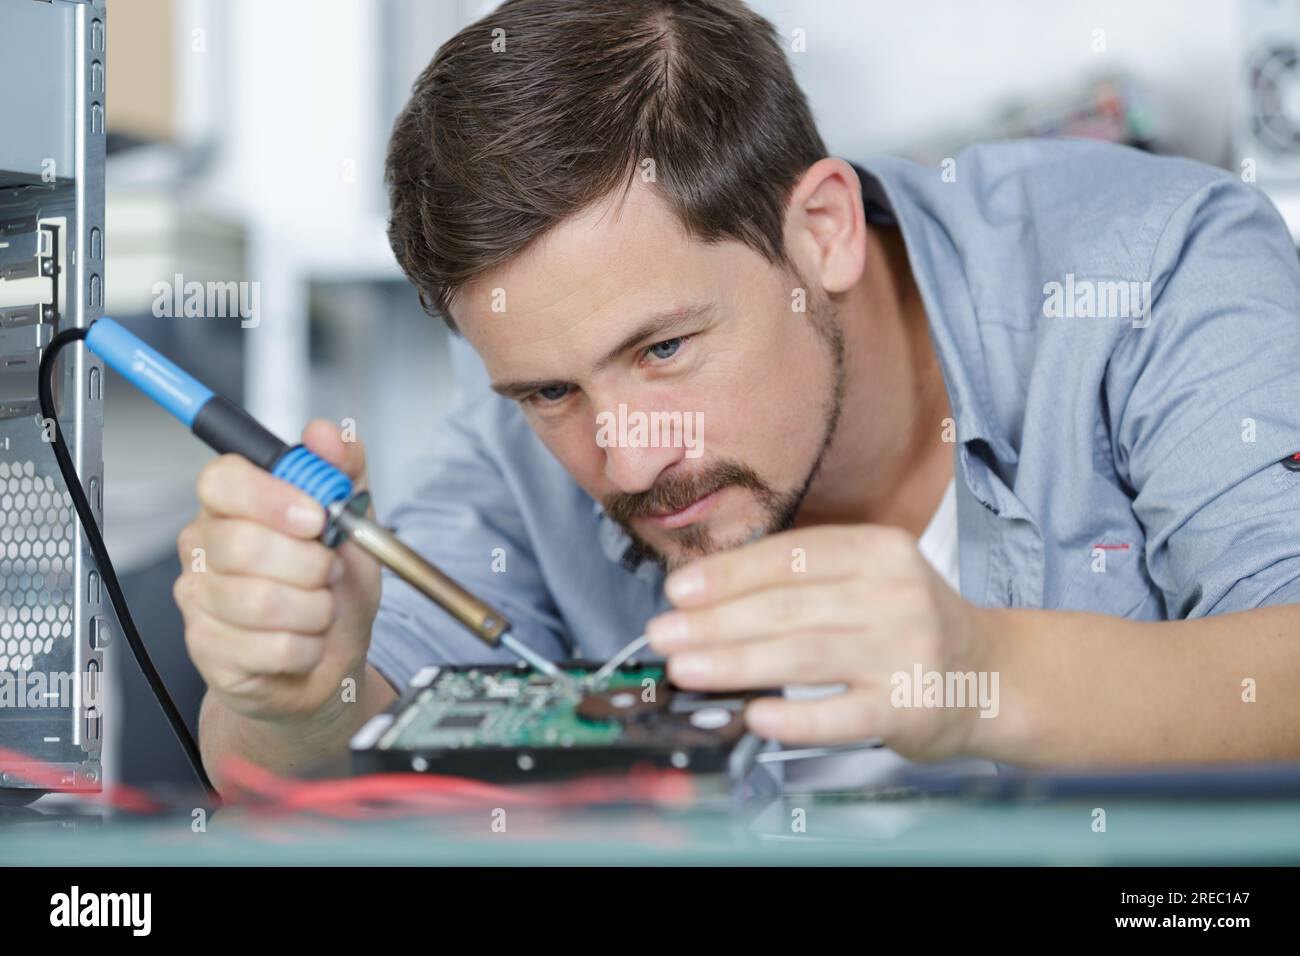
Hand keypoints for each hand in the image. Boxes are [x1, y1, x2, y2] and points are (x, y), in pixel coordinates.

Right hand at [173, 420, 381, 723]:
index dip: (271, 497)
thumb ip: (344, 473)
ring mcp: (200, 599)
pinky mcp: (208, 649)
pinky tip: (307, 641)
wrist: (331, 661)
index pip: (221, 480)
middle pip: (243, 544)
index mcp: (232, 505)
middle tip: (328, 572)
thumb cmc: (333, 589)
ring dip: (315, 609)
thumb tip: (328, 434)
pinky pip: (271, 646)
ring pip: (261, 600)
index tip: (315, 517)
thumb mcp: (354, 525)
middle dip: (310, 564)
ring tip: (321, 608)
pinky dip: (308, 646)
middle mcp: (204, 547)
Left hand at [645, 525, 1002, 760]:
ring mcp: (906, 652)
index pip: (791, 557)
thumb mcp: (869, 579)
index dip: (728, 575)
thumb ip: (801, 582)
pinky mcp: (910, 708)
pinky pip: (841, 714)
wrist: (990, 675)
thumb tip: (704, 598)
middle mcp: (897, 595)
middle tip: (663, 636)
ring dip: (735, 662)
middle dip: (715, 622)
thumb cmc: (907, 623)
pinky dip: (794, 717)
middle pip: (788, 607)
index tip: (678, 591)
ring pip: (804, 655)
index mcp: (880, 550)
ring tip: (685, 669)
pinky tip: (753, 716)